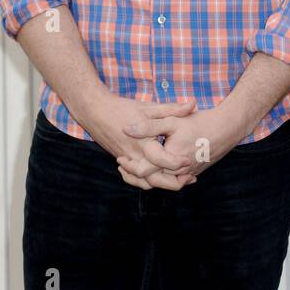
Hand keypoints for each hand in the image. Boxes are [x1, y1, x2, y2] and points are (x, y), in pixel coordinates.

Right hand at [74, 92, 197, 190]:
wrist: (95, 112)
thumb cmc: (123, 108)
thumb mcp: (149, 108)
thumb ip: (172, 109)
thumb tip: (193, 104)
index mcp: (143, 143)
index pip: (161, 160)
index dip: (177, 163)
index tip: (189, 160)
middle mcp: (135, 156)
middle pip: (154, 179)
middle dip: (174, 183)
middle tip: (190, 178)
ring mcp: (128, 161)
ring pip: (145, 182)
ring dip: (163, 184)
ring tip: (181, 180)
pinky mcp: (124, 162)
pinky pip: (137, 179)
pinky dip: (149, 182)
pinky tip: (162, 177)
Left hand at [117, 105, 238, 189]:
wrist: (228, 128)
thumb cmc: (200, 122)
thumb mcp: (172, 121)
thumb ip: (149, 126)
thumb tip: (126, 128)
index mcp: (169, 159)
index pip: (143, 171)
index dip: (129, 167)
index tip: (120, 158)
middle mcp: (178, 171)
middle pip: (152, 181)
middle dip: (136, 175)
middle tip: (124, 165)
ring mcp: (188, 174)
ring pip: (164, 183)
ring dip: (149, 177)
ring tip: (138, 167)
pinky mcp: (195, 172)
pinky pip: (176, 180)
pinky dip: (165, 177)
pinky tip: (159, 168)